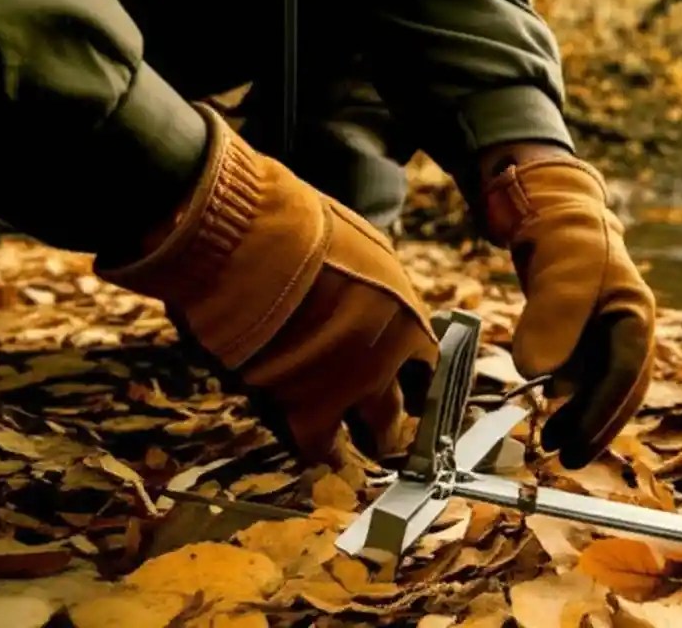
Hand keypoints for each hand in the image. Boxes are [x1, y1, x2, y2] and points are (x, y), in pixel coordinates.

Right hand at [98, 105, 437, 465]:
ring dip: (358, 442)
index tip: (412, 390)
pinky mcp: (302, 408)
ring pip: (368, 436)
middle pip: (399, 411)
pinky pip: (317, 444)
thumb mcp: (367, 252)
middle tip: (381, 428)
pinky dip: (316, 447)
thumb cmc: (304, 233)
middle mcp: (386, 361)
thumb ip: (381, 292)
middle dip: (389, 422)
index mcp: (408, 321)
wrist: (249, 247)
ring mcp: (347, 389)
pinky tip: (314, 447)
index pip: (432, 369)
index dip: (419, 383)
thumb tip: (379, 305)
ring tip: (346, 448)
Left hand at [480, 145, 655, 468]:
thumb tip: (536, 372)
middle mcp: (629, 331)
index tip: (576, 442)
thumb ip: (551, 319)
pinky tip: (547, 408)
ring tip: (552, 441)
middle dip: (596, 427)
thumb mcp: (561, 274)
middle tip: (567, 457)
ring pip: (601, 388)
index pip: (624, 375)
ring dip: (580, 417)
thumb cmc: (566, 237)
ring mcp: (608, 336)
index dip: (602, 413)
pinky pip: (583, 378)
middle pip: (619, 390)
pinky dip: (569, 398)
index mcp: (635, 316)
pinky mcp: (586, 338)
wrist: (554, 215)